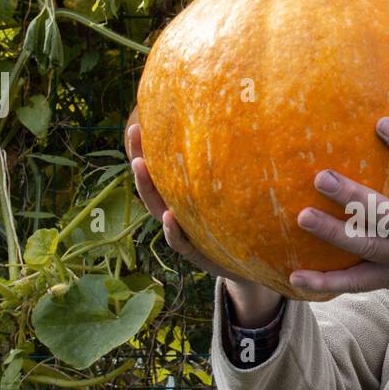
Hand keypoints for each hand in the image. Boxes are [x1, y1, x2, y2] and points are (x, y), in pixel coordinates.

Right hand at [126, 123, 281, 323]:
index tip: (137, 124)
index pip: (160, 169)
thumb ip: (235, 169)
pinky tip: (168, 216)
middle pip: (152, 186)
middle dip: (140, 162)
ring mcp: (186, 233)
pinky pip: (181, 243)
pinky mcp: (198, 254)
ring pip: (158, 210)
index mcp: (186, 197)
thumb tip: (252, 121)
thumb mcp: (237, 194)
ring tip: (140, 166)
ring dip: (147, 189)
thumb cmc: (244, 225)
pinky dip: (172, 231)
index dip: (145, 148)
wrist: (255, 267)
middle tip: (133, 135)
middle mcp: (180, 212)